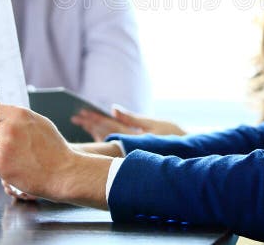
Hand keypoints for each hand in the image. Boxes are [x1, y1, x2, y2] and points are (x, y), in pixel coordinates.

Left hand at [0, 104, 112, 209]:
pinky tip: (10, 168)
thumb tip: (1, 115)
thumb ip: (19, 118)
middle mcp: (10, 126)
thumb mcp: (40, 123)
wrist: (63, 172)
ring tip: (9, 159)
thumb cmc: (54, 150)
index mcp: (19, 114)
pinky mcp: (0, 164)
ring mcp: (4, 145)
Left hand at [71, 106, 186, 140]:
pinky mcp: (134, 150)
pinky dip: (104, 137)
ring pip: (108, 138)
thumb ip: (132, 118)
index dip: (94, 119)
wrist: (189, 155)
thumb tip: (112, 109)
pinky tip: (96, 132)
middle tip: (74, 117)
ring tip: (82, 122)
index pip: (108, 126)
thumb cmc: (174, 138)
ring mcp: (130, 149)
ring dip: (94, 130)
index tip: (79, 114)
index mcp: (132, 136)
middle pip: (104, 132)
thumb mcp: (154, 125)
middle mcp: (129, 144)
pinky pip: (115, 143)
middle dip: (90, 124)